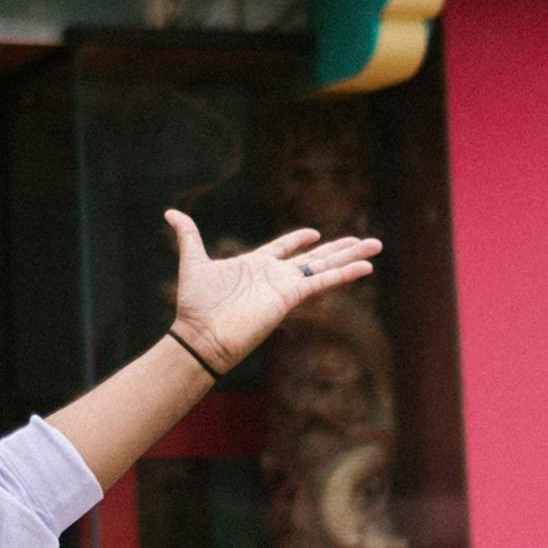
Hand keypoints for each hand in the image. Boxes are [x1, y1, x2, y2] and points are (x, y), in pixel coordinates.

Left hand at [164, 210, 380, 373]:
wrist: (201, 334)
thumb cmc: (195, 304)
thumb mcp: (192, 261)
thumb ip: (188, 235)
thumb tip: (171, 213)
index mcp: (255, 265)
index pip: (283, 248)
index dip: (298, 239)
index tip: (313, 232)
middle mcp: (275, 276)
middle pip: (314, 257)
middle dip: (340, 248)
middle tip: (365, 239)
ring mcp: (285, 286)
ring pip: (325, 267)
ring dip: (351, 256)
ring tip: (376, 246)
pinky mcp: (291, 296)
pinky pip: (323, 282)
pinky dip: (345, 274)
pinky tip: (366, 267)